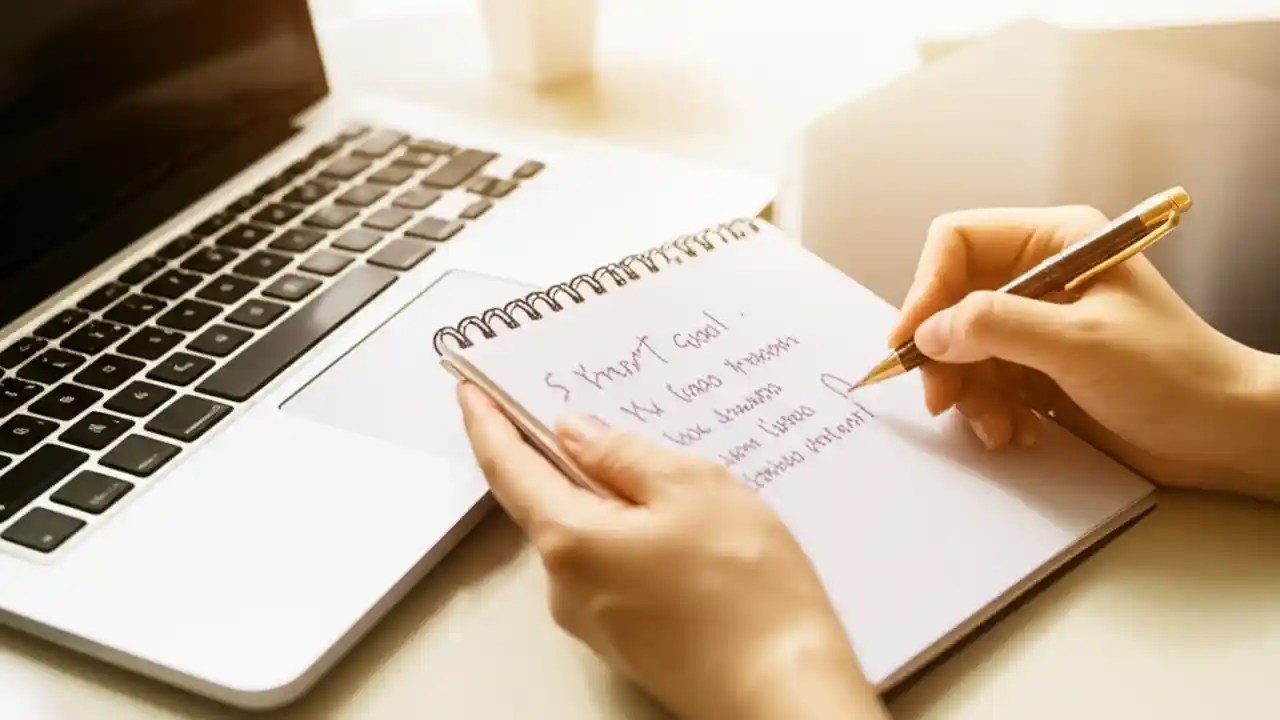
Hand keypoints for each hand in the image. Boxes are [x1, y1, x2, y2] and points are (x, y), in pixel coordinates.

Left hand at [456, 383, 888, 719]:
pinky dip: (629, 536)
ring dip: (608, 498)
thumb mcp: (693, 489)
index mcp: (570, 540)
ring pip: (586, 536)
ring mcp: (594, 620)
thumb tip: (575, 433)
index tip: (469, 391)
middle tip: (586, 409)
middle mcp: (566, 586)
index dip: (486, 423)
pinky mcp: (627, 640)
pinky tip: (680, 529)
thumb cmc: (747, 593)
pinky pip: (612, 568)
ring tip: (665, 472)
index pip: (508, 468)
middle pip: (546, 501)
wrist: (784, 696)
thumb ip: (623, 454)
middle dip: (561, 456)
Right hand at [892, 206, 1279, 497]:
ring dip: (968, 393)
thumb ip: (997, 327)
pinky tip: (1015, 432)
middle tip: (943, 398)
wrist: (1223, 433)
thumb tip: (928, 332)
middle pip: (950, 301)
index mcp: (1055, 240)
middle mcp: (1040, 274)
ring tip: (996, 427)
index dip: (926, 288)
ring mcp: (1036, 324)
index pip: (956, 241)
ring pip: (960, 348)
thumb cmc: (1174, 375)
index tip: (912, 340)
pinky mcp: (1036, 367)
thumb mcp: (1079, 344)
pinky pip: (982, 381)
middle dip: (944, 354)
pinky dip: (987, 411)